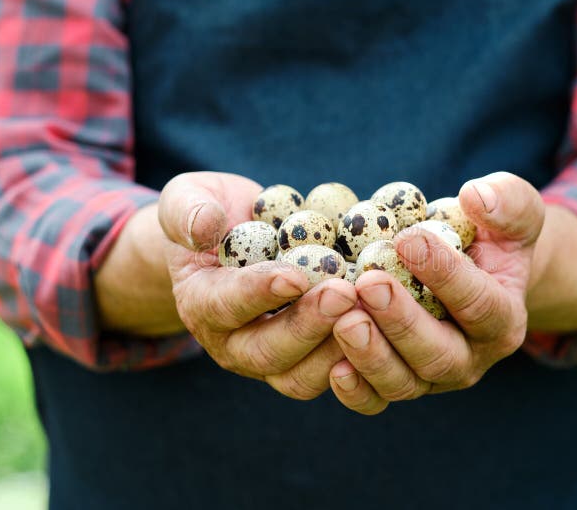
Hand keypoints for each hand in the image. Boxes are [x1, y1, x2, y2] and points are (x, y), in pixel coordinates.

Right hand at [158, 172, 354, 398]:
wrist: (239, 239)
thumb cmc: (213, 212)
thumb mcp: (188, 198)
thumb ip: (188, 210)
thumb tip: (204, 227)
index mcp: (201, 304)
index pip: (225, 305)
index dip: (259, 293)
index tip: (295, 276)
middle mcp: (233, 344)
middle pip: (268, 352)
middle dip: (308, 326)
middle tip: (344, 293)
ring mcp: (273, 361)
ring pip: (302, 377)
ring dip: (338, 349)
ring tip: (372, 312)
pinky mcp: (308, 363)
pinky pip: (334, 377)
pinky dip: (361, 360)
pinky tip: (388, 329)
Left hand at [328, 172, 543, 413]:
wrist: (468, 272)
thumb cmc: (488, 236)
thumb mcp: (512, 212)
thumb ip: (508, 202)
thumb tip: (475, 197)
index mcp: (503, 319)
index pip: (480, 304)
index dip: (446, 275)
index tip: (409, 240)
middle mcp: (469, 358)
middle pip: (439, 355)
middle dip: (402, 322)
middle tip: (368, 284)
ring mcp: (430, 377)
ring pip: (403, 383)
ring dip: (371, 356)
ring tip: (344, 320)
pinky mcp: (395, 383)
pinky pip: (374, 400)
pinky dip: (354, 390)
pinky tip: (332, 366)